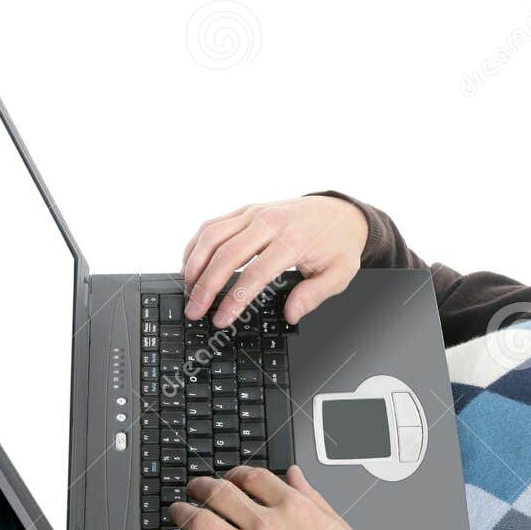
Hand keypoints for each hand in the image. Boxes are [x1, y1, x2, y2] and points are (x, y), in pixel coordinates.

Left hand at [164, 465, 380, 529]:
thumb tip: (294, 474)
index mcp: (293, 509)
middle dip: (201, 486)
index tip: (228, 478)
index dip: (234, 473)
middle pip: (220, 493)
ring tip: (177, 511)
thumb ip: (311, 497)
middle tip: (194, 488)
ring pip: (201, 522)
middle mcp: (267, 526)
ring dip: (182, 512)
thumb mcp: (337, 526)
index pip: (252, 477)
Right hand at [181, 196, 368, 327]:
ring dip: (194, 264)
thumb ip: (315, 295)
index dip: (235, 300)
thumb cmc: (338, 244)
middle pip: (226, 254)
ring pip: (212, 235)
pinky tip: (191, 266)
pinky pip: (212, 225)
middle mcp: (269, 222)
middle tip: (194, 310)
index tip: (221, 319)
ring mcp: (254, 213)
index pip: (255, 274)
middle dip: (205, 286)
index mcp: (293, 240)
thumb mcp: (340, 274)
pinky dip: (196, 245)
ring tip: (188, 290)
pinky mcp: (245, 210)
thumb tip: (291, 314)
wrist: (342, 212)